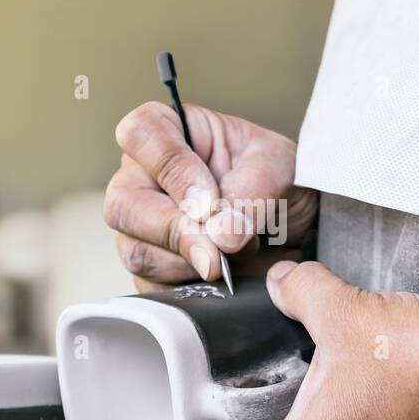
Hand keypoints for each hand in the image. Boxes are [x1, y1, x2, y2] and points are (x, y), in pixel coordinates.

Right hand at [106, 102, 318, 290]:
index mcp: (170, 130)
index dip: (172, 169)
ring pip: (137, 251)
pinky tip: (220, 278)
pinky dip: (190, 289)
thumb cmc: (279, 179)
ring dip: (190, 263)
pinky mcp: (151, 268)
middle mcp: (144, 176)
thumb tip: (219, 233)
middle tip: (218, 253)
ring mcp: (141, 225)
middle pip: (123, 203)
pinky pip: (151, 287)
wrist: (295, 226)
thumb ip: (251, 192)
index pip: (141, 134)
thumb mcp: (279, 168)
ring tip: (235, 256)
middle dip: (174, 232)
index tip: (210, 200)